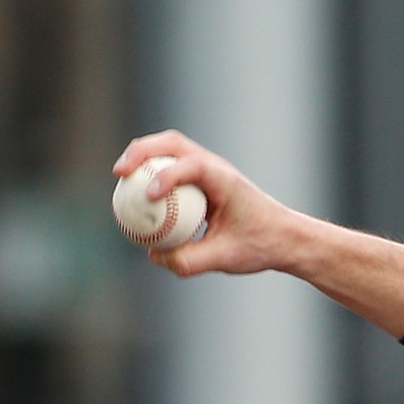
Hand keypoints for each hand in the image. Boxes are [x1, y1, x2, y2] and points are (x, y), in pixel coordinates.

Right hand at [112, 130, 307, 278]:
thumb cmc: (262, 244)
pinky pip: (170, 169)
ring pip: (168, 150)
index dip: (167, 176)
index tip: (149, 197)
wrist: (285, 238)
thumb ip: (191, 260)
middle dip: (141, 152)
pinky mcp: (201, 181)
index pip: (192, 166)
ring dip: (142, 156)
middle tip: (119, 173)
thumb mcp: (228, 258)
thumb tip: (155, 256)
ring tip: (120, 176)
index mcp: (226, 181)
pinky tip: (134, 195)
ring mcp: (208, 170)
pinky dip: (150, 174)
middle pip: (172, 143)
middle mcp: (216, 168)